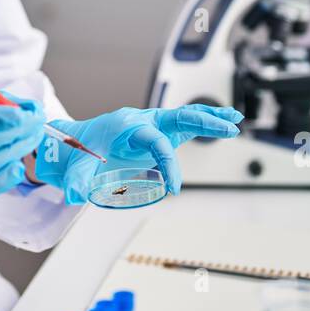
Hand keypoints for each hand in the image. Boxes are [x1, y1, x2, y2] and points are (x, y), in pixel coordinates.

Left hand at [33, 105, 242, 204]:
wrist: (76, 140)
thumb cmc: (79, 150)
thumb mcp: (76, 166)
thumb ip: (76, 180)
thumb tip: (74, 194)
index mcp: (126, 125)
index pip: (154, 140)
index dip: (167, 162)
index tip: (174, 188)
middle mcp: (143, 120)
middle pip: (177, 116)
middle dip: (203, 121)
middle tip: (228, 131)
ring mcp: (153, 124)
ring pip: (185, 116)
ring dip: (210, 118)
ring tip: (235, 122)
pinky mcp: (159, 131)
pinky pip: (185, 124)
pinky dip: (205, 122)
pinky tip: (225, 124)